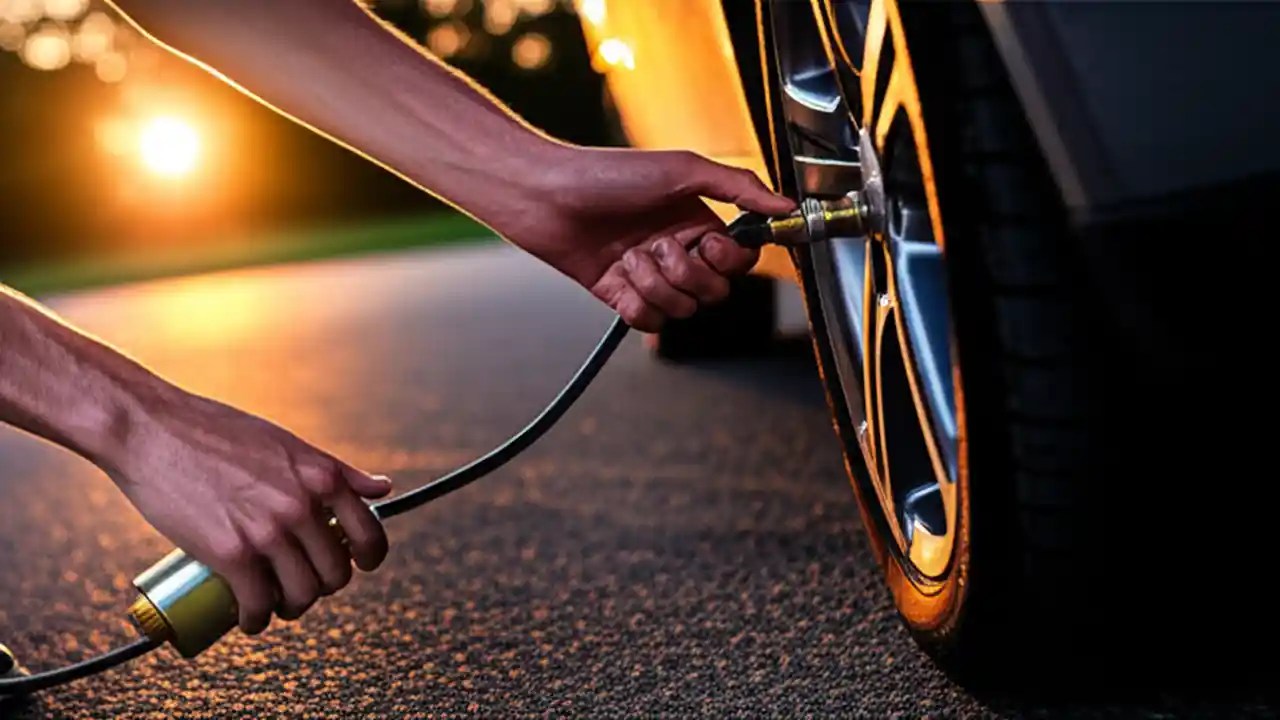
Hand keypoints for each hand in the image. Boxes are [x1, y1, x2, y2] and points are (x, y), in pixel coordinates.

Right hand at [105, 388, 390, 634]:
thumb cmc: (213, 431)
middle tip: (302, 582)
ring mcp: (268, 531)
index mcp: (321, 475)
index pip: (370, 533)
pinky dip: (256, 620)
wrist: (150, 429)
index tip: (357, 564)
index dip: (368, 558)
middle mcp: (302, 505)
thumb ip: (335, 470)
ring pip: (302, 595)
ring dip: (291, 608)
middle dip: (322, 585)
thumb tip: (381, 487)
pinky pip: (258, 604)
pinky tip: (249, 618)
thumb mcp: (287, 443)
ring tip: (276, 603)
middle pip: (336, 573)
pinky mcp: (230, 553)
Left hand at [499, 147, 794, 330]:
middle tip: (658, 247)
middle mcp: (677, 251)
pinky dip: (637, 304)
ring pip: (681, 309)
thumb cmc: (608, 174)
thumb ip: (739, 187)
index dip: (727, 261)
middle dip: (687, 275)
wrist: (547, 196)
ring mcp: (649, 275)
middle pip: (713, 291)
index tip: (707, 244)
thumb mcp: (682, 169)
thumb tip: (786, 204)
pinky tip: (618, 279)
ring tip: (629, 257)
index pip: (738, 261)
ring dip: (655, 285)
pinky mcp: (621, 296)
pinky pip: (650, 321)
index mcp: (697, 222)